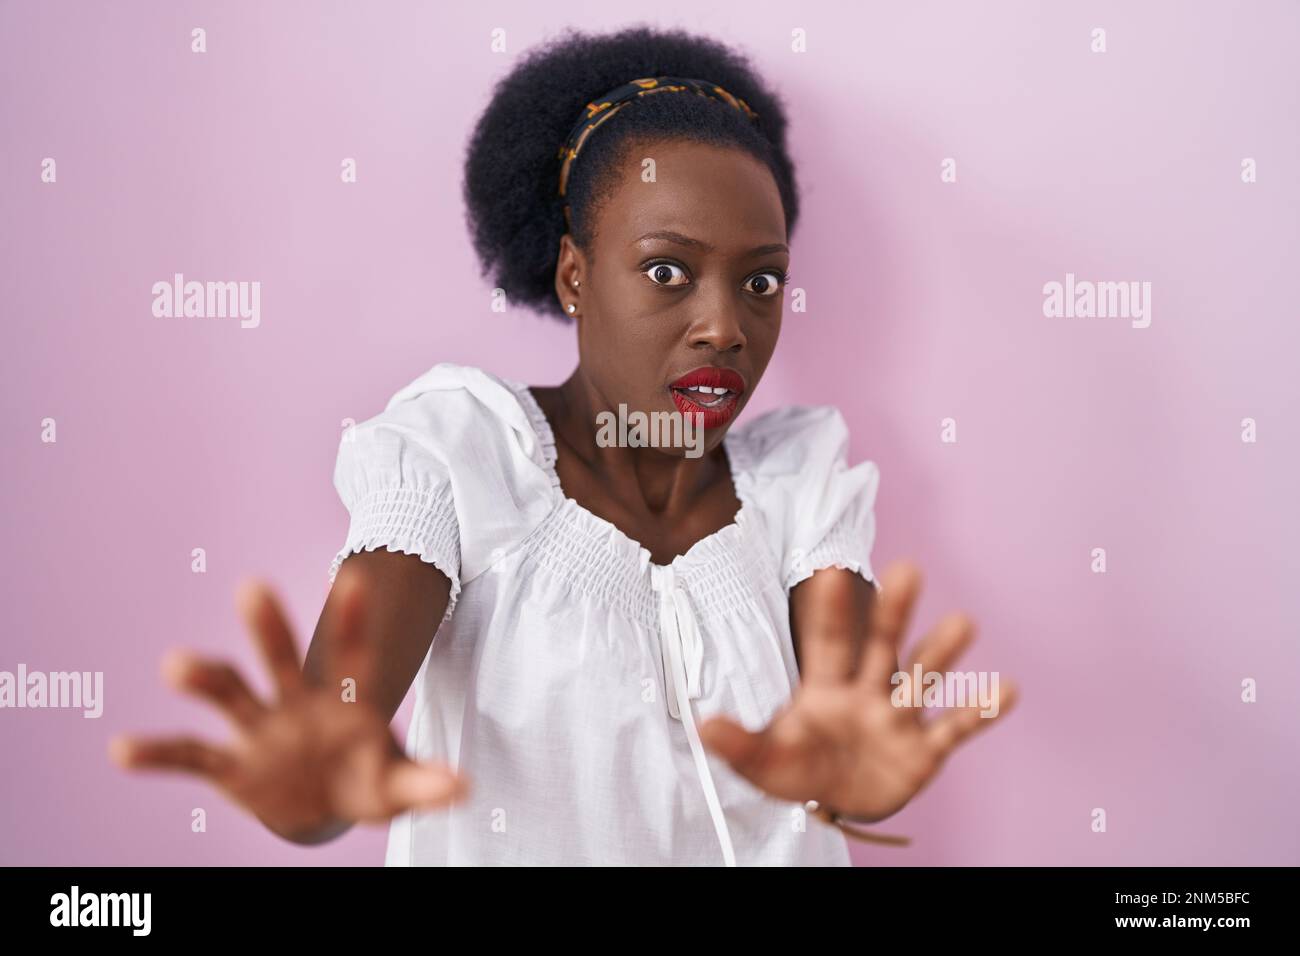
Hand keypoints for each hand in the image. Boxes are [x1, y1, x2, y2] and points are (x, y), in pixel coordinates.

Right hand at [108, 573, 468, 842]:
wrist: (326, 808)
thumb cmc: (367, 781)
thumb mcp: (398, 787)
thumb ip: (425, 783)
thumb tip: (465, 787)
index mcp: (345, 700)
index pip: (351, 653)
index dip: (349, 618)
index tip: (349, 575)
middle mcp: (296, 702)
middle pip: (281, 657)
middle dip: (270, 627)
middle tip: (254, 586)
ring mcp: (260, 729)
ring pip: (231, 691)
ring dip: (204, 677)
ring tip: (175, 663)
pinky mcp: (230, 764)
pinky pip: (192, 753)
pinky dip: (159, 752)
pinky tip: (123, 749)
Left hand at [698, 560, 1017, 824]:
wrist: (836, 799)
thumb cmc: (799, 766)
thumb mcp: (762, 760)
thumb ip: (739, 743)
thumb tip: (704, 727)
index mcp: (826, 686)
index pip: (828, 642)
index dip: (832, 611)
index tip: (833, 572)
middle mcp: (867, 692)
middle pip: (883, 646)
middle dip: (895, 612)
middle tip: (909, 568)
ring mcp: (898, 719)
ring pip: (922, 680)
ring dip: (942, 654)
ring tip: (964, 622)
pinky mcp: (923, 751)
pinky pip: (954, 729)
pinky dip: (978, 712)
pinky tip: (1004, 689)